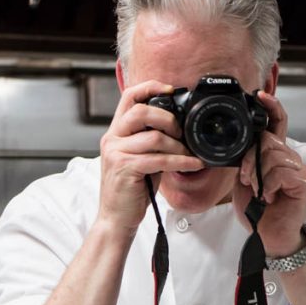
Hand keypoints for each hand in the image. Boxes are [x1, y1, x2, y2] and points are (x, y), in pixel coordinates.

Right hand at [97, 80, 204, 234]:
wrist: (116, 218)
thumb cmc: (133, 187)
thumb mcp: (140, 156)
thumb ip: (151, 138)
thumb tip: (179, 125)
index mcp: (115, 132)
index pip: (128, 97)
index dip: (150, 87)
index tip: (172, 90)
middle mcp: (112, 138)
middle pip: (141, 111)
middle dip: (168, 119)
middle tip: (181, 134)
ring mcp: (116, 153)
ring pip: (154, 137)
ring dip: (178, 146)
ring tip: (189, 154)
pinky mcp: (125, 169)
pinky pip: (159, 159)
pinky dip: (181, 160)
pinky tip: (193, 164)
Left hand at [233, 91, 305, 256]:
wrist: (268, 236)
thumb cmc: (257, 210)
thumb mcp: (245, 179)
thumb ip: (246, 158)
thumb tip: (244, 142)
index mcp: (276, 154)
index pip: (277, 123)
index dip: (271, 107)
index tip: (260, 95)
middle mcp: (289, 158)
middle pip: (268, 139)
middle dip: (250, 159)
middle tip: (246, 179)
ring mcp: (298, 169)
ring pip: (272, 155)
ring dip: (257, 174)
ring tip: (257, 191)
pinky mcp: (302, 181)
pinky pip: (280, 171)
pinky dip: (268, 185)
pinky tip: (268, 196)